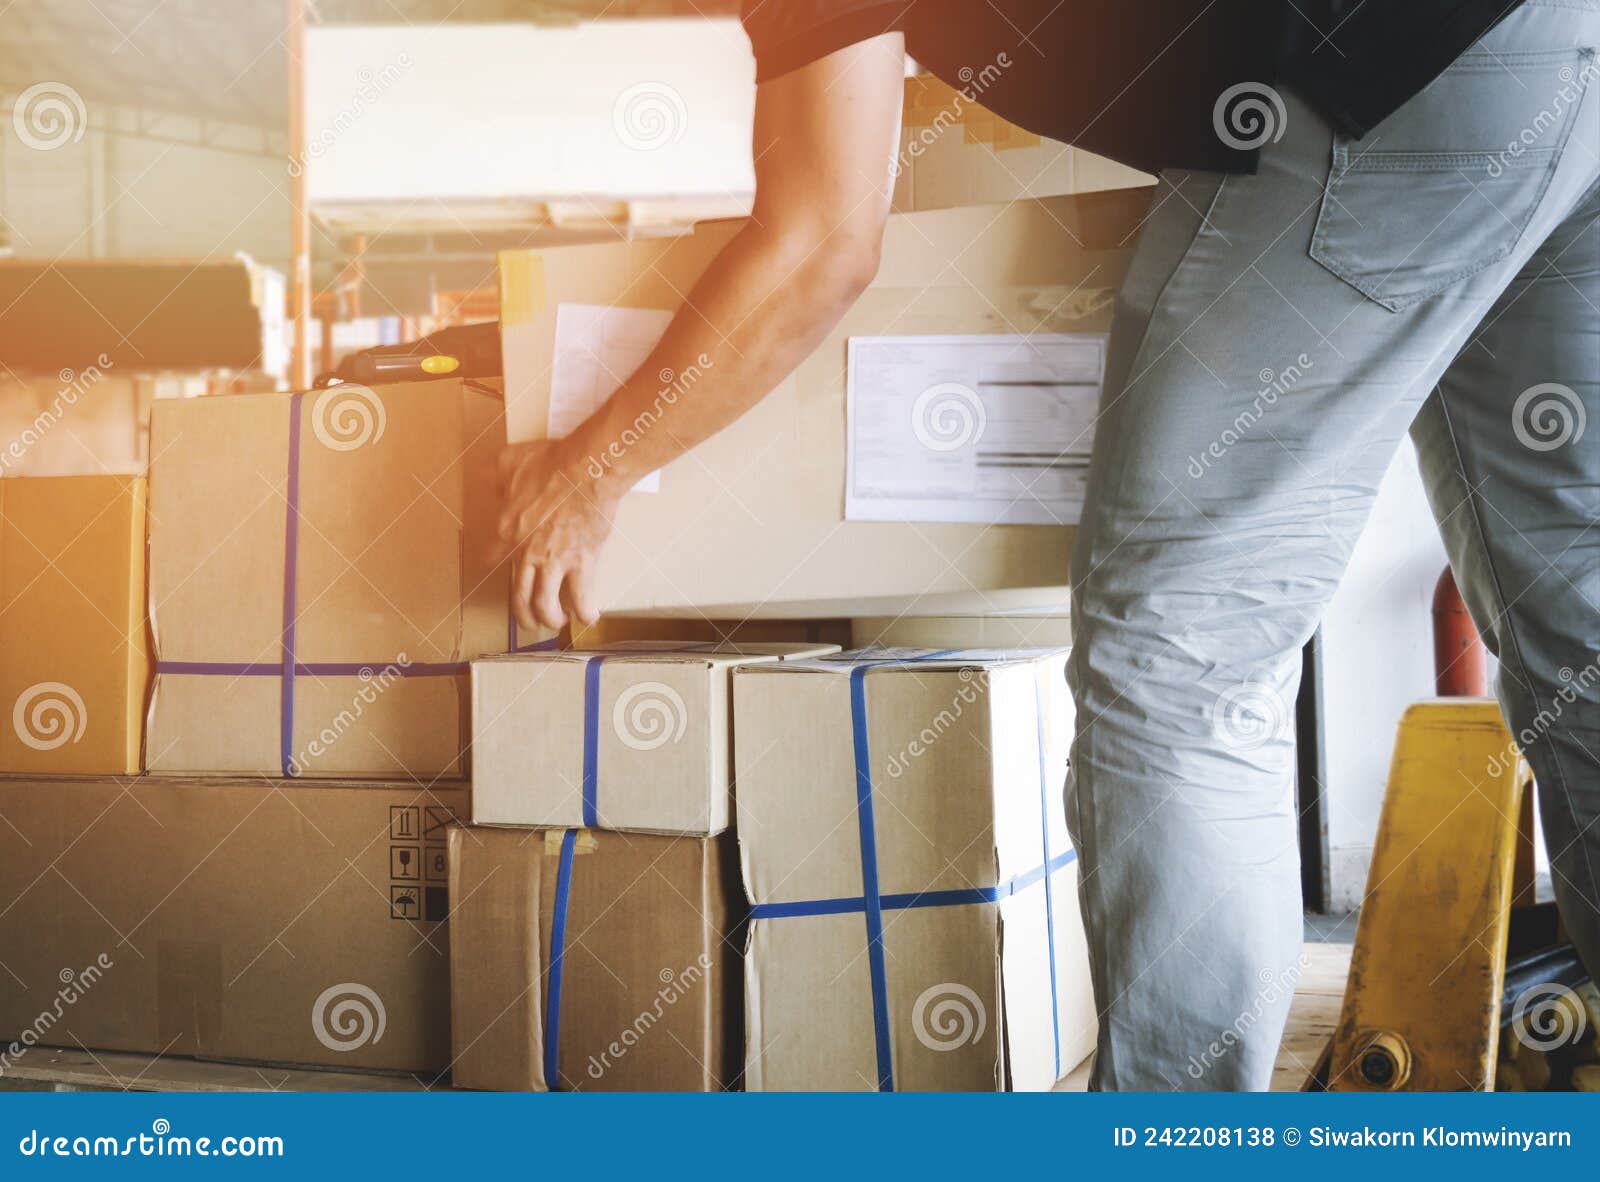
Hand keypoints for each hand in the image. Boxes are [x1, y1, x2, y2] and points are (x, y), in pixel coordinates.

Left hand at [496, 438, 618, 632]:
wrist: (586, 469)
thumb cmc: (552, 462)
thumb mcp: (510, 461)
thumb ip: (498, 477)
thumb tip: (495, 485)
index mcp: (508, 530)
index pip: (492, 558)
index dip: (496, 565)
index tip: (502, 566)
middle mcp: (527, 553)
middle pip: (519, 595)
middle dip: (524, 614)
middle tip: (530, 619)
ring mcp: (554, 561)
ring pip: (544, 604)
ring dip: (550, 618)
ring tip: (558, 621)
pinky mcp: (582, 562)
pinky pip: (581, 596)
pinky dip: (585, 612)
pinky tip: (589, 617)